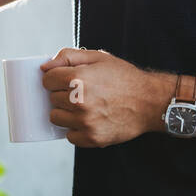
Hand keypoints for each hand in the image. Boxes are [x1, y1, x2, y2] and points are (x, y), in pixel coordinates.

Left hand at [41, 48, 164, 147]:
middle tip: (81, 92)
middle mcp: (79, 101)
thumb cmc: (124, 78)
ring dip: (66, 112)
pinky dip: (76, 129)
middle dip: (62, 94)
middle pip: (51, 99)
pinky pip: (69, 136)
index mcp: (78, 78)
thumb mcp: (98, 58)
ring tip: (84, 107)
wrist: (151, 102)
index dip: (56, 78)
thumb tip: (44, 66)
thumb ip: (68, 56)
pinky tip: (90, 120)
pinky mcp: (92, 138)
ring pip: (56, 118)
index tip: (66, 79)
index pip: (47, 80)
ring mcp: (85, 122)